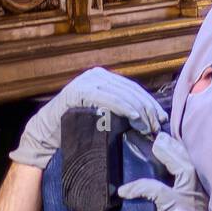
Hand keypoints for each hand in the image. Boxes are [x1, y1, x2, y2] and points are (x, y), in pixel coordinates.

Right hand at [11, 68, 166, 171]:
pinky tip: (135, 117)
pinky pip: (107, 98)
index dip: (150, 103)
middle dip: (147, 109)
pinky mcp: (79, 92)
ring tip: (148, 126)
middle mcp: (96, 75)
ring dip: (138, 111)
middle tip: (157, 126)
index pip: (134, 88)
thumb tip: (149, 119)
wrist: (49, 134)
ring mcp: (86, 81)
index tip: (162, 119)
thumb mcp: (105, 116)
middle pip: (130, 90)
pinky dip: (122, 107)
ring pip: (121, 94)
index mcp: (104, 78)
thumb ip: (122, 111)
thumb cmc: (79, 128)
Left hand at [119, 133, 211, 210]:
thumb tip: (156, 203)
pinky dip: (138, 187)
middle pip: (189, 162)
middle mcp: (198, 196)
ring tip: (152, 147)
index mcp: (200, 199)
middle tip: (159, 138)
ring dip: (165, 155)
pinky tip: (124, 191)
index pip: (192, 170)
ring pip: (181, 166)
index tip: (168, 146)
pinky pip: (154, 188)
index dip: (180, 155)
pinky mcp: (175, 207)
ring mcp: (189, 200)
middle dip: (174, 147)